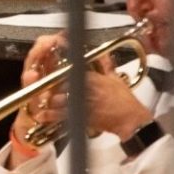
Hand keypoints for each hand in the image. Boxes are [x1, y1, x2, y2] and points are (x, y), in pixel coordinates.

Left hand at [15, 34, 151, 151]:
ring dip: (48, 100)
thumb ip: (105, 65)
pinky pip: (59, 115)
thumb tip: (103, 54)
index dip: (56, 72)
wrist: (131, 120)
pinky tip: (42, 115)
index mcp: (91, 77)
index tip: (49, 71)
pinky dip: (49, 115)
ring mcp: (81, 103)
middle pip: (57, 84)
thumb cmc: (124, 100)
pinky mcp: (80, 117)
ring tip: (43, 101)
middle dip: (50, 87)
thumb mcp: (115, 78)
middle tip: (44, 88)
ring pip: (55, 99)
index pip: (67, 70)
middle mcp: (83, 88)